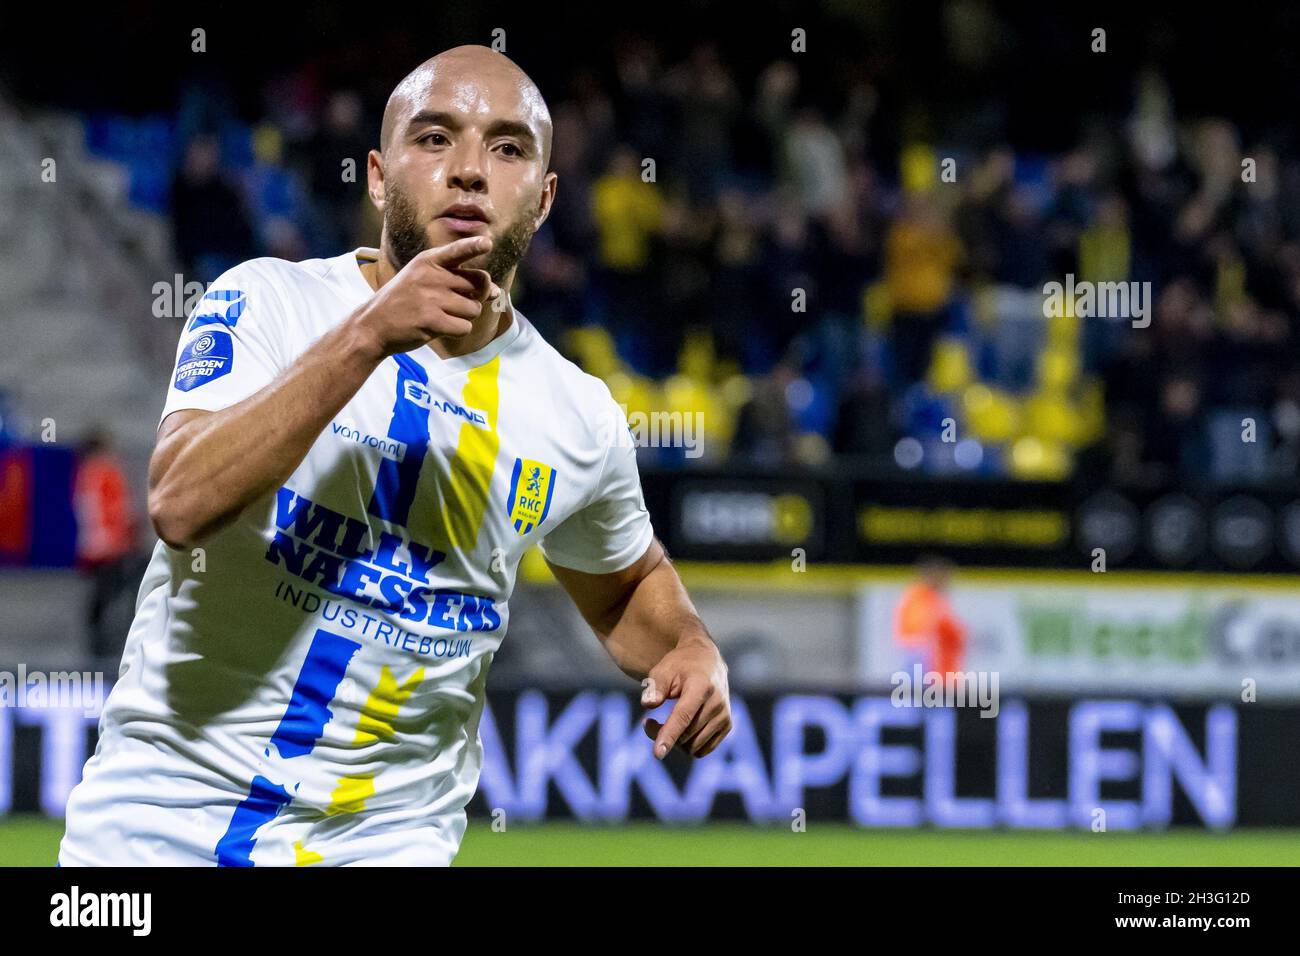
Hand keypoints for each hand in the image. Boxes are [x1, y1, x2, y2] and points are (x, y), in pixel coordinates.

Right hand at [351, 236, 503, 356]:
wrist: (373, 325)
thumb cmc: (405, 302)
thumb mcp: (424, 281)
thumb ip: (460, 282)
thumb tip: (496, 291)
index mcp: (428, 261)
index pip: (457, 251)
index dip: (473, 246)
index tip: (486, 242)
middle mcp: (431, 276)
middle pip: (478, 285)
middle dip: (474, 297)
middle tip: (452, 304)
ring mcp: (431, 298)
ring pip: (473, 309)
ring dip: (463, 317)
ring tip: (439, 316)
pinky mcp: (431, 320)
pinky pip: (464, 327)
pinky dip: (456, 331)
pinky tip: (438, 328)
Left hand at [641, 636, 730, 758]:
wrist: (707, 661)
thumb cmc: (680, 666)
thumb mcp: (663, 670)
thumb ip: (655, 687)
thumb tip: (648, 704)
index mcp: (701, 685)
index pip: (683, 716)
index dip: (669, 735)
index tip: (657, 754)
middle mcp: (717, 702)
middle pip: (685, 734)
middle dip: (662, 734)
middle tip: (648, 723)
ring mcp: (724, 715)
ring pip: (693, 746)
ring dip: (674, 742)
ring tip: (662, 724)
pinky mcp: (727, 725)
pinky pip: (702, 750)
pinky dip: (687, 746)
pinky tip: (679, 730)